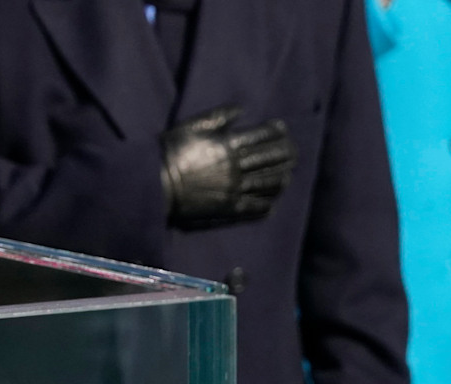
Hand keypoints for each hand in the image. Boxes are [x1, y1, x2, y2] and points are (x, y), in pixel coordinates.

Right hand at [160, 106, 296, 228]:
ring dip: (281, 177)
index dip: (275, 131)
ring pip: (267, 183)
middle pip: (269, 158)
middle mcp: (235, 166)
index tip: (283, 128)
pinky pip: (254, 207)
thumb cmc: (170, 150)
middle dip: (286, 153)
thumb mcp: (192, 126)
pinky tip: (273, 203)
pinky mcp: (229, 207)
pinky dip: (266, 204)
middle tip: (294, 151)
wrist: (155, 182)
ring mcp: (235, 188)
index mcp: (227, 145)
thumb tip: (241, 109)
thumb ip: (218, 117)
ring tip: (289, 173)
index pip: (260, 136)